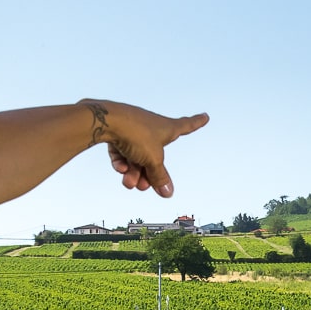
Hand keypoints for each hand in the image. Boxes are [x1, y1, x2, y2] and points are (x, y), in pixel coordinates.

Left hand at [81, 100, 208, 197]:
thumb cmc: (135, 133)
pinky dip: (121, 161)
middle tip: (143, 187)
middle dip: (149, 173)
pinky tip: (119, 167)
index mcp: (166, 127)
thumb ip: (160, 177)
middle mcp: (151, 126)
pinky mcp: (117, 132)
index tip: (205, 116)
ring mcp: (134, 129)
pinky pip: (123, 151)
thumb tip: (168, 193)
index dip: (197, 123)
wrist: (104, 121)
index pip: (187, 125)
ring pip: (137, 156)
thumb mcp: (152, 160)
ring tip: (128, 182)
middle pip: (155, 155)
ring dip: (133, 172)